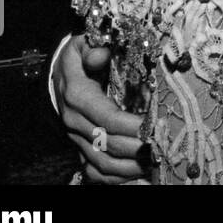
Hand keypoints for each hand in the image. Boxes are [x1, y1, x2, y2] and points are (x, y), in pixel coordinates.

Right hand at [54, 34, 147, 182]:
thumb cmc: (79, 56)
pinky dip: (115, 179)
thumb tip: (101, 54)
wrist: (57, 74)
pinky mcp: (80, 148)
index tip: (156, 127)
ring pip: (102, 163)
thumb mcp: (83, 44)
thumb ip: (93, 48)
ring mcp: (76, 138)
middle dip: (138, 149)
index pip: (108, 118)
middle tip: (165, 148)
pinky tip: (138, 176)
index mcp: (79, 97)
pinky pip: (95, 172)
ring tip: (157, 164)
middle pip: (108, 144)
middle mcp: (75, 122)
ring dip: (130, 168)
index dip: (132, 126)